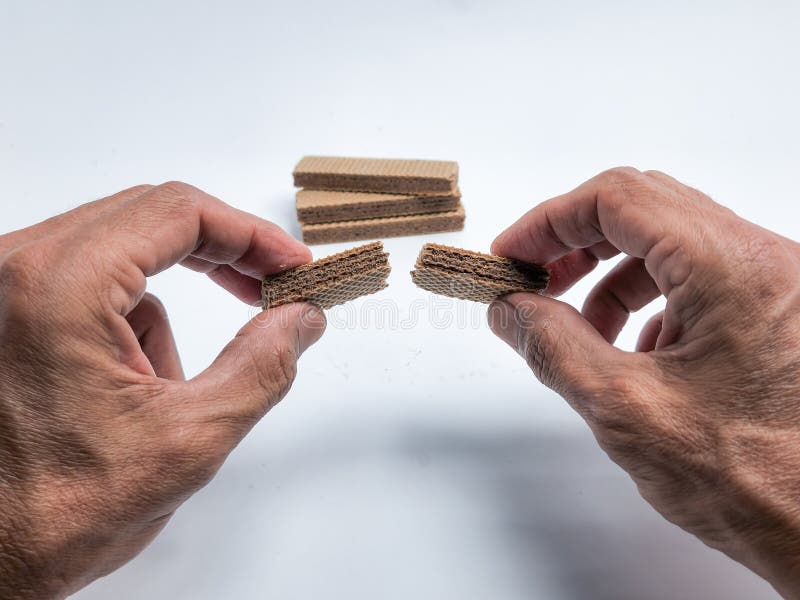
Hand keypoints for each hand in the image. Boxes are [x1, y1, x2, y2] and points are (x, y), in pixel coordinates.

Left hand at [0, 183, 325, 598]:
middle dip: (221, 253)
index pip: (178, 212)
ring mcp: (7, 285)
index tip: (292, 263)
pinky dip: (130, 323)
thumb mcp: (188, 440)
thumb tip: (302, 319)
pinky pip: (94, 284)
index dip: (251, 233)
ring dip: (166, 308)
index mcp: (59, 287)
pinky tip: (127, 388)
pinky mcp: (10, 307)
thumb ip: (261, 367)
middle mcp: (18, 268)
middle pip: (151, 217)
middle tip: (271, 288)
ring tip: (164, 387)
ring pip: (125, 254)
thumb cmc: (54, 510)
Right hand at [488, 167, 799, 597]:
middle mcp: (763, 260)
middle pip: (646, 211)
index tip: (510, 257)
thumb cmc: (755, 480)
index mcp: (730, 266)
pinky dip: (653, 302)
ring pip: (672, 246)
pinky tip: (637, 354)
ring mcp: (776, 285)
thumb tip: (510, 309)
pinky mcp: (778, 313)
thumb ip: (553, 346)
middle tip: (535, 283)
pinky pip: (701, 280)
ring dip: (613, 277)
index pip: (618, 198)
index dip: (549, 220)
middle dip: (577, 243)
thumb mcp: (625, 407)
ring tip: (583, 332)